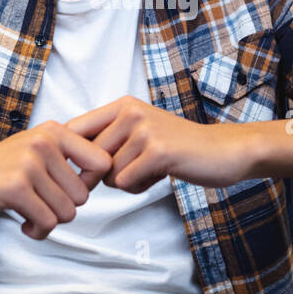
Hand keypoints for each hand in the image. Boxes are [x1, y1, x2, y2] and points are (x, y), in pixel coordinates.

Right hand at [0, 120, 112, 239]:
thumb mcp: (35, 150)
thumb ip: (69, 157)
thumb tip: (109, 170)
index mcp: (54, 131)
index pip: (102, 163)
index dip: (90, 184)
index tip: (66, 190)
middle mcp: (44, 142)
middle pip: (84, 195)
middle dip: (64, 208)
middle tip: (40, 205)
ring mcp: (29, 164)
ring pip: (67, 212)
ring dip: (49, 222)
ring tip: (30, 213)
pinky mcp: (15, 187)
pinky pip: (47, 222)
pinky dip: (37, 231)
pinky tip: (23, 223)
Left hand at [65, 95, 255, 192]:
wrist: (224, 151)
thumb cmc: (180, 147)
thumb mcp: (141, 133)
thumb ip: (109, 141)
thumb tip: (67, 163)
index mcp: (122, 105)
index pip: (73, 129)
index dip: (69, 155)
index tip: (75, 171)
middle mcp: (130, 112)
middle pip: (89, 158)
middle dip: (103, 175)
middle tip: (133, 171)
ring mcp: (144, 130)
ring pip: (108, 174)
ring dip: (126, 182)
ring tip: (152, 170)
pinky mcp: (157, 151)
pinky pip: (124, 182)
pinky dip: (139, 188)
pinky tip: (159, 176)